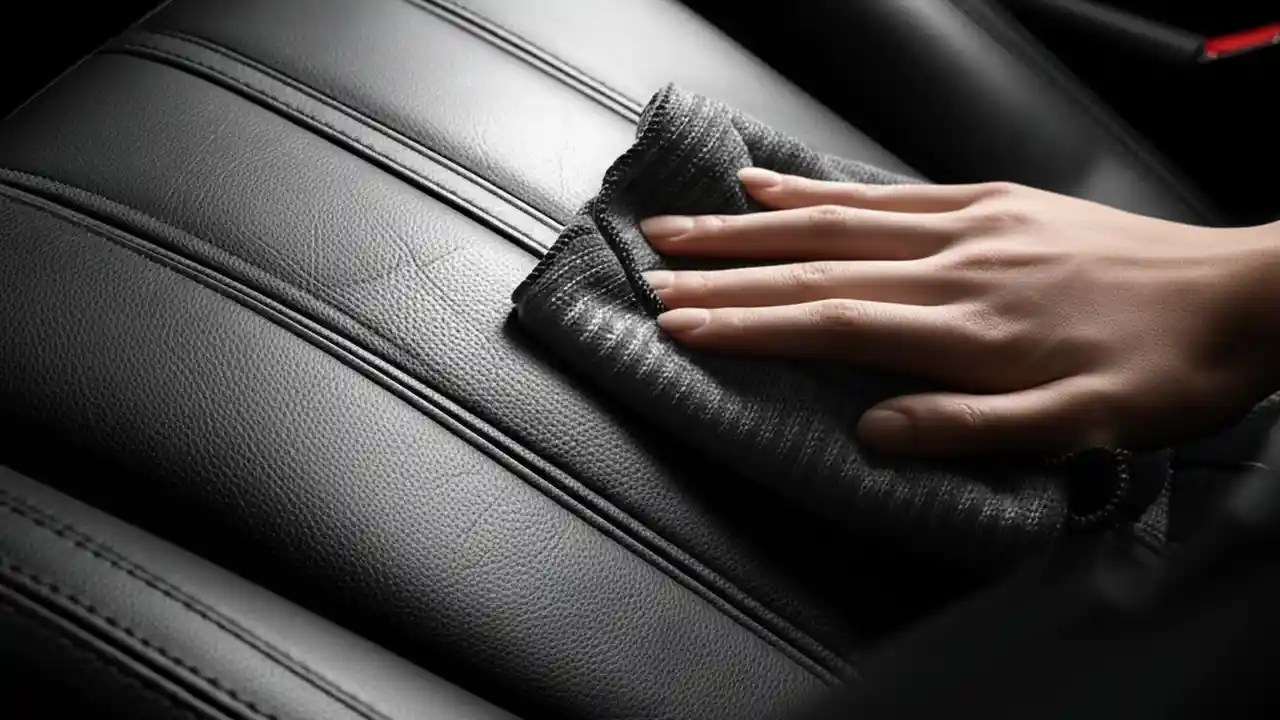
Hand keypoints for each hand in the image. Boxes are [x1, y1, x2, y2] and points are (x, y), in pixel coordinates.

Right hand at [640, 168, 1279, 456]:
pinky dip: (821, 189)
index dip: (749, 324)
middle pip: (818, 265)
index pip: (833, 322)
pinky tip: (774, 184)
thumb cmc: (1162, 368)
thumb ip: (970, 426)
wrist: (1242, 294)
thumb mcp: (1083, 425)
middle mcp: (957, 265)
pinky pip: (889, 192)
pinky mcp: (989, 200)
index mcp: (971, 327)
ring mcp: (970, 225)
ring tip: (686, 220)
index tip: (679, 323)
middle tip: (653, 266)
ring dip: (753, 224)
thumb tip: (873, 429)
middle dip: (726, 269)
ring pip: (840, 221)